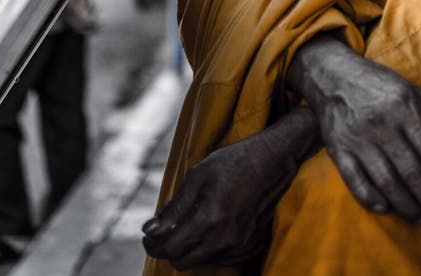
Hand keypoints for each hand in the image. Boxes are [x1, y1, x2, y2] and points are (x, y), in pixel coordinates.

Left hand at [142, 107, 317, 267]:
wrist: (273, 160)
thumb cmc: (234, 162)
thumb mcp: (198, 176)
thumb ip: (174, 208)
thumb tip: (150, 230)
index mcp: (209, 219)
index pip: (170, 248)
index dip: (153, 243)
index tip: (148, 234)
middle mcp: (225, 239)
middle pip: (182, 261)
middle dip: (167, 248)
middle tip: (163, 231)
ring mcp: (240, 245)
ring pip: (201, 262)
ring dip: (188, 249)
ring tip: (186, 226)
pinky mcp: (251, 246)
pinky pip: (220, 259)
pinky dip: (208, 248)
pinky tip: (208, 229)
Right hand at [287, 34, 420, 223]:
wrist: (334, 75)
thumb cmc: (381, 86)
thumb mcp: (415, 96)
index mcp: (404, 105)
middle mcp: (381, 122)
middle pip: (412, 173)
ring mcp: (357, 137)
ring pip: (387, 183)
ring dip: (408, 207)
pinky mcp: (337, 148)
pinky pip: (355, 181)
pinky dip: (370, 198)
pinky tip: (385, 208)